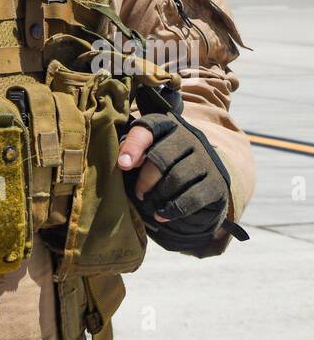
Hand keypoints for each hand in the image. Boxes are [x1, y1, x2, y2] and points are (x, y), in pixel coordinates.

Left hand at [117, 110, 230, 247]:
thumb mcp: (147, 151)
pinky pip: (193, 197)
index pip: (147, 129)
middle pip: (162, 156)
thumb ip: (132, 151)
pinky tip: (162, 215)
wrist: (203, 178)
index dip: (133, 146)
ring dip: (159, 195)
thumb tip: (123, 162)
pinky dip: (174, 209)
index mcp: (166, 125)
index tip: (122, 166)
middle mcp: (189, 136)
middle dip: (145, 179)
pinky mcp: (217, 181)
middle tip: (139, 194)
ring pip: (178, 177)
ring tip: (150, 204)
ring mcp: (206, 158)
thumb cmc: (164, 164)